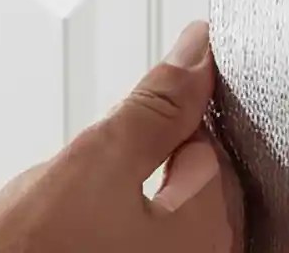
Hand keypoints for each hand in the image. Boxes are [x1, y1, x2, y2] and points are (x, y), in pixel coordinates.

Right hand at [0, 21, 244, 252]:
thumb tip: (195, 55)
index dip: (168, 112)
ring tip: (80, 202)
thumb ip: (154, 106)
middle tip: (96, 158)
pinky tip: (81, 229)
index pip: (209, 145)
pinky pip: (144, 242)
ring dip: (136, 191)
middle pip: (196, 184)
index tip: (138, 100)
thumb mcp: (94, 162)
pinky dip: (124, 225)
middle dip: (152, 155)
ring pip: (166, 215)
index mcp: (207, 236)